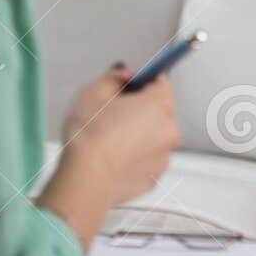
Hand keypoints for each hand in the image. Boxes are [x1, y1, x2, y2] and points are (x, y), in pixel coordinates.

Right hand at [43, 66, 180, 241]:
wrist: (86, 181)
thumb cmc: (89, 138)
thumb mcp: (92, 93)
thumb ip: (113, 77)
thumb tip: (123, 74)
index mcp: (158, 105)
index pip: (162, 81)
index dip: (143, 81)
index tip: (130, 85)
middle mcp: (169, 130)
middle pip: (160, 110)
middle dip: (140, 109)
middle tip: (113, 115)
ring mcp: (164, 156)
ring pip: (154, 137)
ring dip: (139, 134)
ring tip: (110, 140)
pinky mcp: (155, 177)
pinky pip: (148, 159)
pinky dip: (136, 157)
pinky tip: (114, 157)